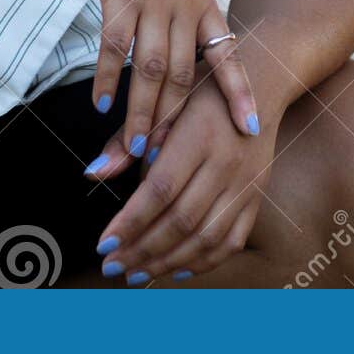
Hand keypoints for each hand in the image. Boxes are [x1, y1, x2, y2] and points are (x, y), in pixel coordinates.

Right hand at [76, 0, 257, 158]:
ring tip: (135, 146)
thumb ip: (184, 14)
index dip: (240, 94)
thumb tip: (183, 63)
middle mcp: (185, 2)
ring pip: (151, 68)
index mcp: (203, 0)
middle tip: (166, 160)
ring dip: (142, 112)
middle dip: (175, 121)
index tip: (253, 129)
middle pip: (184, 75)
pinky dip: (108, 78)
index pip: (227, 55)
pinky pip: (115, 46)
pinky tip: (102, 103)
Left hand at [90, 76, 275, 283]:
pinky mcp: (258, 196)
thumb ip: (126, 140)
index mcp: (199, 135)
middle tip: (111, 266)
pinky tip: (174, 270)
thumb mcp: (164, 102)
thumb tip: (91, 174)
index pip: (160, 190)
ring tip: (135, 273)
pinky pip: (231, 241)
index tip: (103, 244)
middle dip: (141, 250)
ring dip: (167, 262)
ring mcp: (246, 183)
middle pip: (181, 220)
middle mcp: (226, 162)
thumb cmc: (201, 89)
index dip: (130, 222)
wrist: (262, 80)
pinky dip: (203, 262)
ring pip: (206, 238)